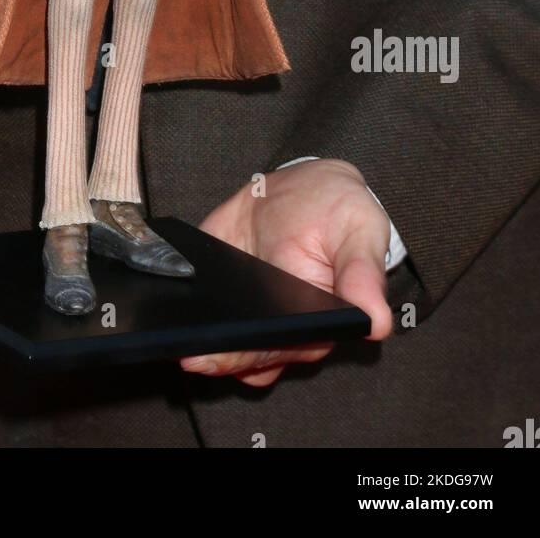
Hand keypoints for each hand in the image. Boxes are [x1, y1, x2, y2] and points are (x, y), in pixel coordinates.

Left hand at [180, 159, 393, 385]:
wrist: (307, 184)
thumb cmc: (341, 210)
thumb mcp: (359, 229)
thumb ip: (362, 274)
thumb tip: (377, 321)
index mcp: (317, 320)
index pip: (283, 348)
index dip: (255, 354)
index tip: (227, 354)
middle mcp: (279, 323)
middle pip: (245, 350)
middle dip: (218, 353)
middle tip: (188, 351)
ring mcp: (244, 307)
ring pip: (218, 336)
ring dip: (196, 337)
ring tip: (173, 334)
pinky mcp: (217, 286)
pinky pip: (196, 304)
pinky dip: (178, 306)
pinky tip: (163, 298)